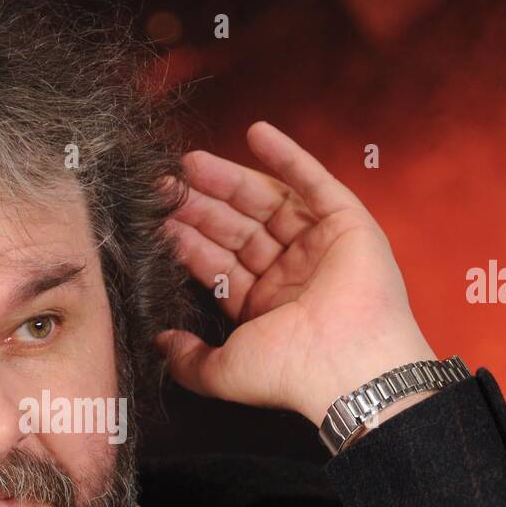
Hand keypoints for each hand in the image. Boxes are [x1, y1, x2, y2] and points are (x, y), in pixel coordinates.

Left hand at [155, 121, 436, 423]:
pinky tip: (255, 133)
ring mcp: (319, 247)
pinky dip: (287, 155)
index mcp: (264, 307)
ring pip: (268, 202)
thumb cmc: (288, 373)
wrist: (345, 367)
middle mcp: (291, 275)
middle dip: (201, 205)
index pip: (219, 262)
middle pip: (238, 227)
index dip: (188, 239)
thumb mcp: (222, 371)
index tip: (157, 219)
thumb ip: (187, 360)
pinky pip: (314, 181)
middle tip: (165, 185)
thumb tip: (161, 343)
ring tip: (189, 163)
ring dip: (229, 179)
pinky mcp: (348, 224)